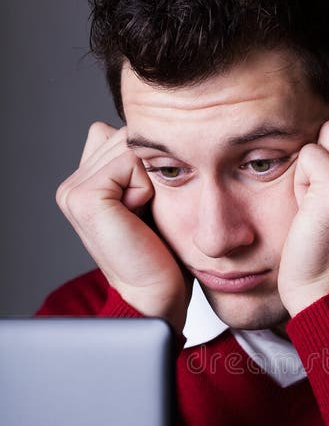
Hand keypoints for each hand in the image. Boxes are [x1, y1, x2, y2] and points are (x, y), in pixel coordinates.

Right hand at [56, 122, 191, 330]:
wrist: (154, 295)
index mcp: (82, 184)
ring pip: (128, 147)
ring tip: (141, 217)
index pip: (120, 138)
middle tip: (145, 216)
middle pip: (124, 138)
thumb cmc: (160, 255)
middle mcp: (71, 186)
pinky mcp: (84, 197)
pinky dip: (144, 187)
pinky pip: (128, 161)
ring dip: (148, 180)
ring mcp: (73, 191)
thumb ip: (135, 165)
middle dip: (148, 172)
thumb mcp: (149, 200)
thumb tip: (141, 130)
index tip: (147, 209)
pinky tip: (137, 217)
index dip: (147, 167)